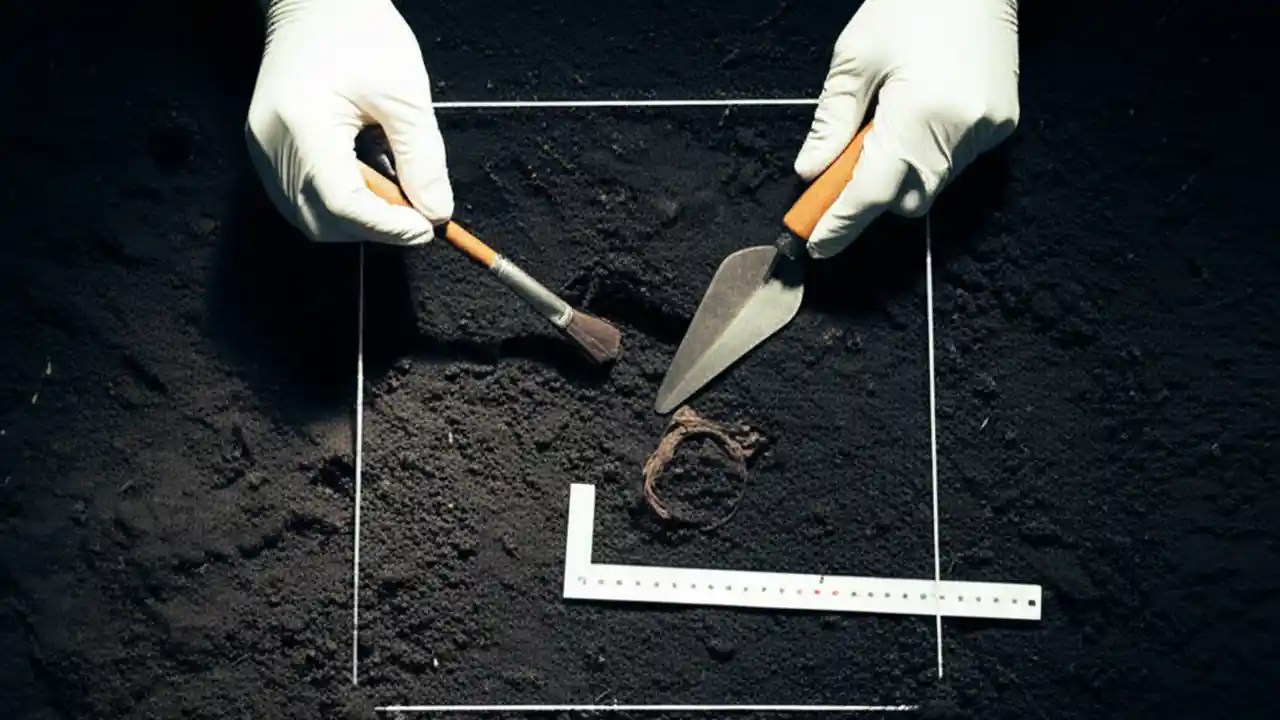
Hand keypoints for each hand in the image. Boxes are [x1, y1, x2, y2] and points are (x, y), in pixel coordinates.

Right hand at [245, 0, 451, 244]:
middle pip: (321, 221)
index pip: (342, 203)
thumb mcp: (405, 93)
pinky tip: (368, 182)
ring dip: (357, 221)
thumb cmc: (360, 33)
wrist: (316, 1)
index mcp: (303, 123)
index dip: (387, 226)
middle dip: (374, 228)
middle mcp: (271, 143)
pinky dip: (339, 205)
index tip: (426, 227)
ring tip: (394, 195)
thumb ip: (421, 157)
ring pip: (308, 218)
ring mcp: (262, 149)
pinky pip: (300, 198)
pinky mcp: (266, 149)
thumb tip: (435, 212)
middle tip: (416, 214)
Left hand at [795, 0, 1019, 257]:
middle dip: (870, 199)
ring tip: (881, 131)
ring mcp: (988, 130)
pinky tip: (917, 120)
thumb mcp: (854, 60)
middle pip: (907, 200)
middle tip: (835, 180)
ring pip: (933, 185)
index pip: (873, 192)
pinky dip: (927, 158)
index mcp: (920, 113)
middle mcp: (960, 130)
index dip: (841, 222)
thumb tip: (811, 172)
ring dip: (899, 177)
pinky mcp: (1002, 124)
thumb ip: (832, 122)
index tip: (815, 243)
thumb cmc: (909, 5)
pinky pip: (956, 163)